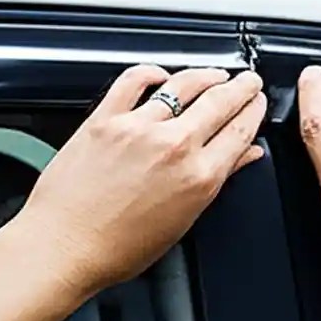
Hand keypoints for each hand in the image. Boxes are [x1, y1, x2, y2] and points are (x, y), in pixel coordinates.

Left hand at [14, 65, 265, 296]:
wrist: (63, 247)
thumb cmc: (116, 248)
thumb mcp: (182, 220)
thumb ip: (217, 181)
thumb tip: (243, 157)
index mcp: (199, 177)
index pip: (241, 130)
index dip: (255, 110)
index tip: (257, 103)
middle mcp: (173, 147)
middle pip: (221, 100)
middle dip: (242, 86)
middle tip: (247, 81)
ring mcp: (139, 128)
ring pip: (184, 84)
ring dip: (206, 75)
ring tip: (214, 75)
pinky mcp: (106, 118)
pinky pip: (134, 80)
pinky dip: (151, 72)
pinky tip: (160, 74)